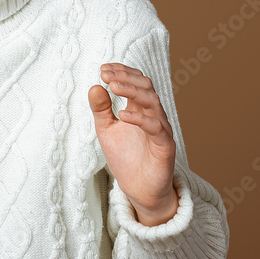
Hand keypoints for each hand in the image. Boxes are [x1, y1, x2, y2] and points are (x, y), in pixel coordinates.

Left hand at [88, 63, 177, 225]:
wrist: (139, 189)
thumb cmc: (125, 157)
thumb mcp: (106, 130)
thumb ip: (101, 109)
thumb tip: (93, 86)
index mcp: (139, 108)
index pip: (135, 81)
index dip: (121, 72)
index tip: (103, 69)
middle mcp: (152, 114)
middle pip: (145, 86)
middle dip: (125, 77)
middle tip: (106, 75)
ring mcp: (161, 128)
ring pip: (152, 101)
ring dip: (132, 91)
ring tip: (112, 87)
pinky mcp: (165, 145)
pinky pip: (156, 127)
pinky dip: (140, 118)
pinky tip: (123, 115)